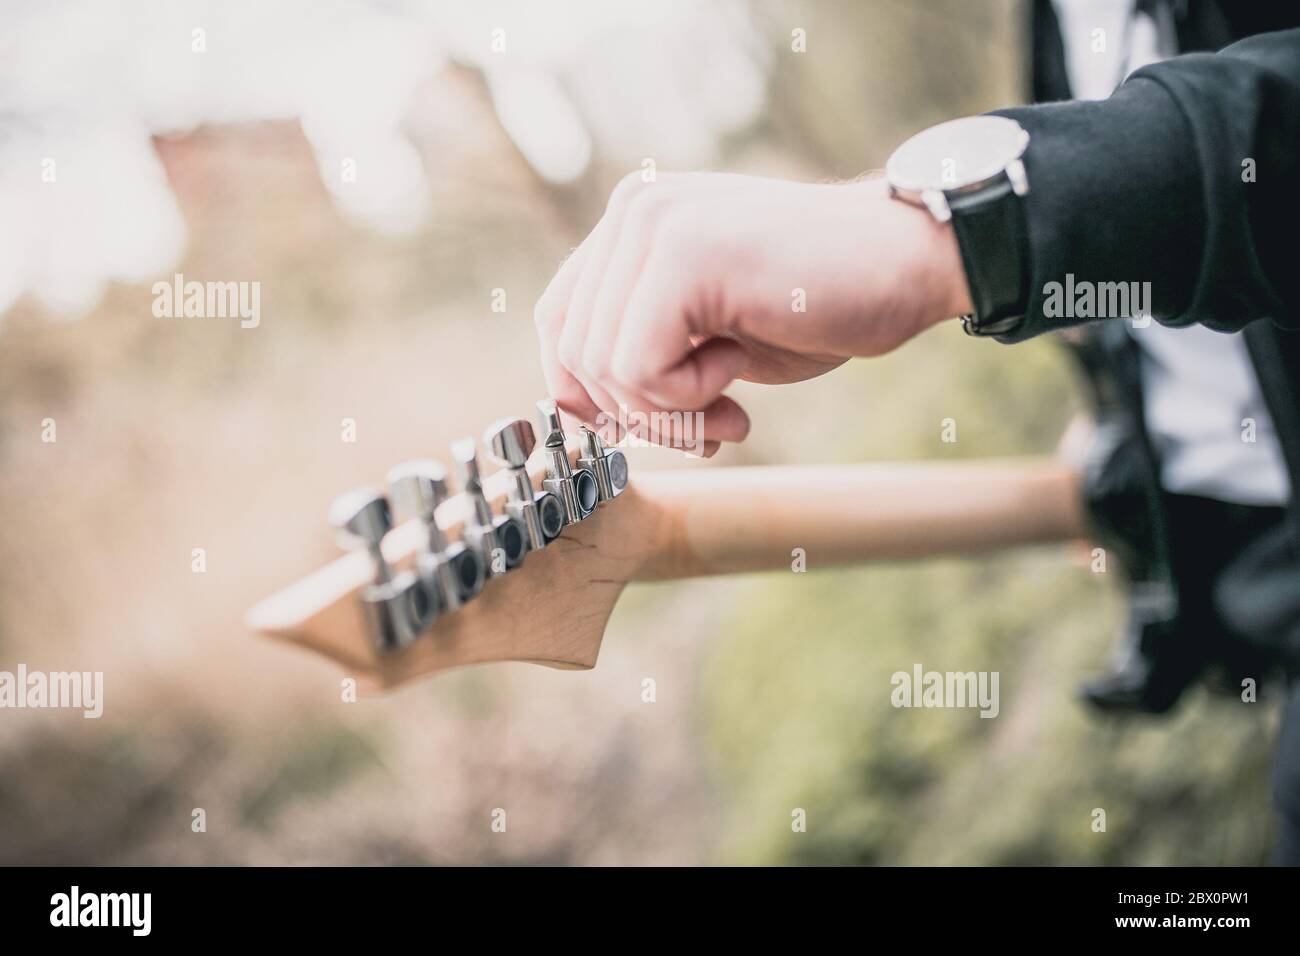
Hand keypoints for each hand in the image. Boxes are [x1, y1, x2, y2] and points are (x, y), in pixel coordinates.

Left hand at [533, 171, 970, 453]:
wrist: (907, 264)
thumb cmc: (816, 304)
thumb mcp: (708, 333)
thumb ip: (641, 350)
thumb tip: (581, 413)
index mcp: (632, 223)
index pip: (559, 321)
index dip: (589, 392)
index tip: (654, 424)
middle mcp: (632, 210)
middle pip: (574, 350)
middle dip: (640, 414)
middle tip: (714, 426)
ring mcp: (654, 222)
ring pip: (601, 365)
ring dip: (670, 409)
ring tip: (731, 398)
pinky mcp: (683, 252)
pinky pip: (638, 367)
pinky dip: (688, 397)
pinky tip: (740, 368)